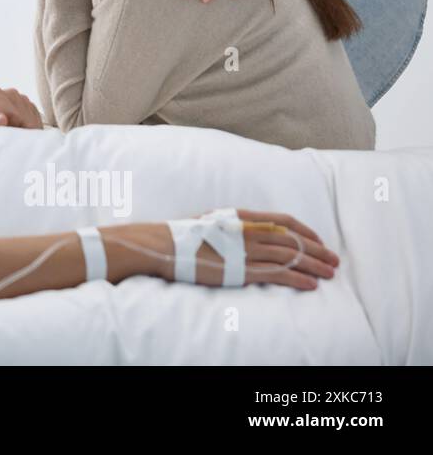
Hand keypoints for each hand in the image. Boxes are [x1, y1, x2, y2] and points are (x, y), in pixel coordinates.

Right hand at [111, 209, 337, 289]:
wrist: (167, 245)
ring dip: (315, 265)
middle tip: (333, 260)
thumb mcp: (213, 219)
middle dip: (318, 250)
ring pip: (292, 257)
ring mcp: (248, 250)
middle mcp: (251, 231)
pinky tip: (311, 284)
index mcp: (244, 216)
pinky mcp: (244, 270)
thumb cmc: (186, 234)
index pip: (285, 221)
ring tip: (329, 274)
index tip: (319, 240)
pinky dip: (299, 279)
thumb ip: (234, 223)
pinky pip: (280, 274)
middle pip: (294, 240)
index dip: (306, 231)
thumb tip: (247, 227)